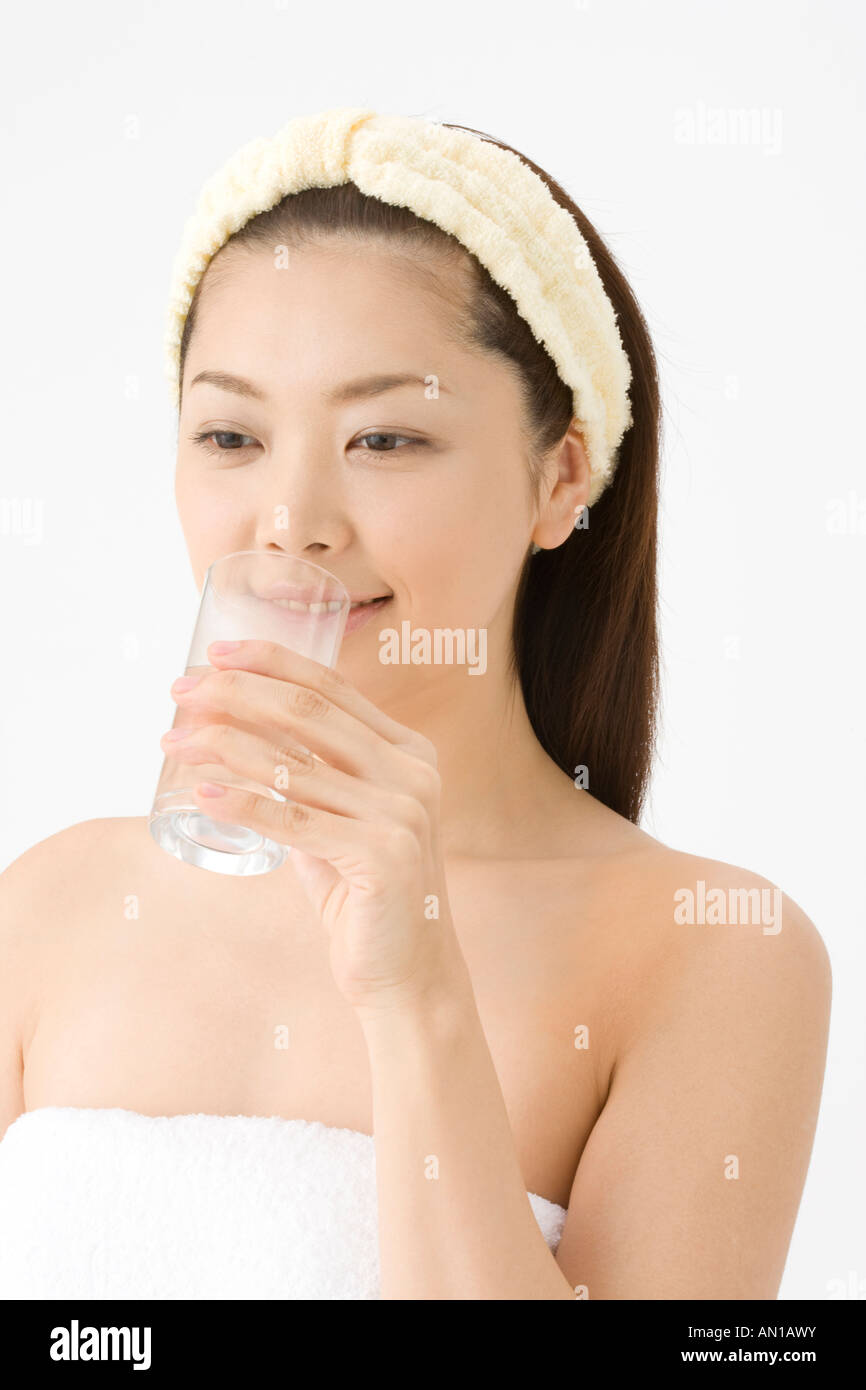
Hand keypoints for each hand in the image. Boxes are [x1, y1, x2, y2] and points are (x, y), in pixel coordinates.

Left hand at [164, 640, 469, 1019]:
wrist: (406, 972)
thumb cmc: (362, 894)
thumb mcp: (336, 819)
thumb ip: (307, 776)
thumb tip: (233, 733)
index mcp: (408, 750)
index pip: (332, 686)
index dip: (271, 662)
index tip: (214, 654)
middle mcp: (413, 772)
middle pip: (309, 713)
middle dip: (235, 694)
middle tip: (180, 691)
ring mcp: (404, 813)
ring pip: (294, 764)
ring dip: (223, 746)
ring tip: (174, 741)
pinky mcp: (383, 854)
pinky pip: (294, 820)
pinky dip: (242, 802)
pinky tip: (200, 791)